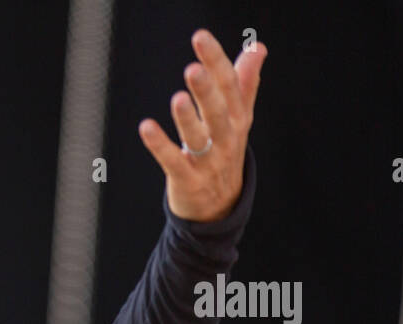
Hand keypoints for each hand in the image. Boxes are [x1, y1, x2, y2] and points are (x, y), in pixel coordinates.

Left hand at [139, 29, 266, 222]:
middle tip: (193, 68)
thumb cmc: (224, 153)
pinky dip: (159, 146)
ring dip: (187, 119)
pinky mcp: (188, 182)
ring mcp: (208, 163)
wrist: (220, 208)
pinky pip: (173, 162)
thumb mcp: (238, 119)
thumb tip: (257, 47)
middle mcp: (226, 140)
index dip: (216, 61)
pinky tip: (146, 127)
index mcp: (238, 120)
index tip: (200, 37)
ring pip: (199, 139)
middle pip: (218, 112)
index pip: (230, 86)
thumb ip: (244, 83)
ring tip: (177, 98)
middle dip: (207, 90)